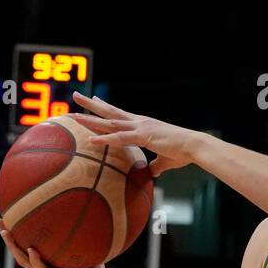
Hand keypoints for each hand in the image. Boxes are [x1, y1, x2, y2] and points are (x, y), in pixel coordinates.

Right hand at [0, 218, 117, 267]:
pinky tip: (31, 249)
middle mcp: (42, 265)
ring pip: (24, 260)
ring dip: (13, 247)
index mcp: (45, 257)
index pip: (24, 244)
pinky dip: (35, 259)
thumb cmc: (92, 263)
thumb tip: (81, 204)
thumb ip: (78, 228)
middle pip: (18, 251)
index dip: (14, 233)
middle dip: (6, 237)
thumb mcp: (83, 242)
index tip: (6, 217)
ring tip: (6, 233)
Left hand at [70, 91, 194, 177]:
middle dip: (91, 104)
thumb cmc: (182, 152)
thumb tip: (150, 172)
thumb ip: (155, 165)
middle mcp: (139, 122)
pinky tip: (90, 139)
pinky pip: (120, 138)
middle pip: (110, 111)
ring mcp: (140, 127)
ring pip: (109, 122)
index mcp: (144, 125)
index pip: (120, 113)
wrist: (195, 147)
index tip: (93, 99)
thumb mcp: (164, 160)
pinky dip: (105, 139)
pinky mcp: (143, 136)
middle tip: (75, 95)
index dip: (105, 107)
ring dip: (90, 119)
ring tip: (73, 115)